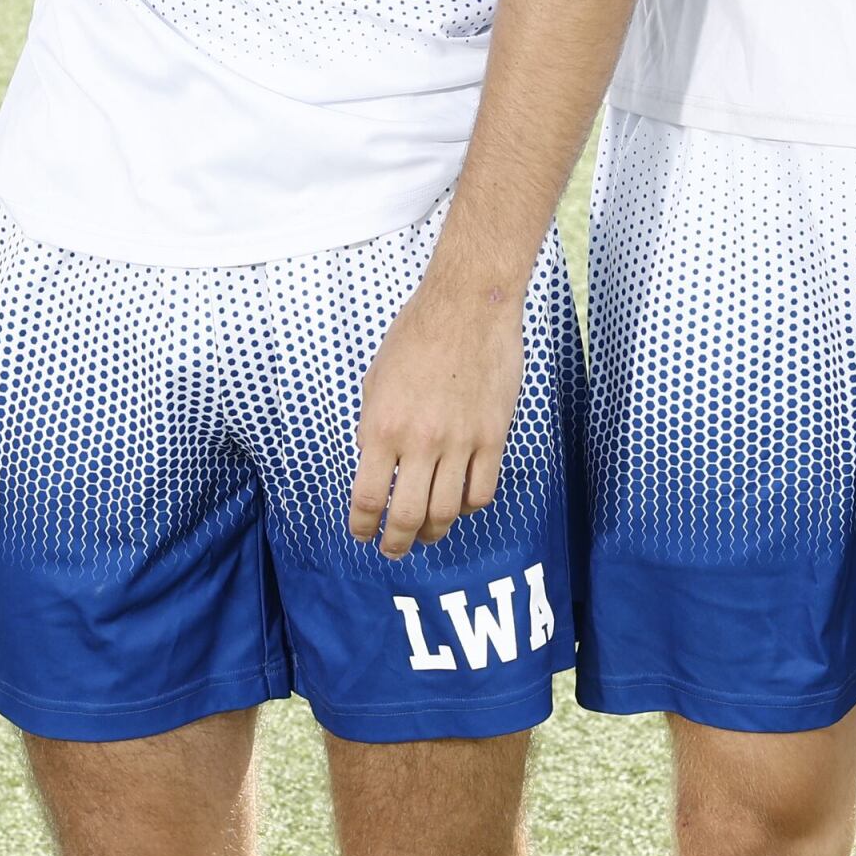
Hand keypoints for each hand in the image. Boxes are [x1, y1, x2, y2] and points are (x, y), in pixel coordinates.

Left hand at [349, 276, 518, 558]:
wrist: (468, 305)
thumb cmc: (416, 334)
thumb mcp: (376, 380)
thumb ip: (375, 428)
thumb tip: (377, 466)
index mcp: (382, 426)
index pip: (367, 498)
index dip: (362, 527)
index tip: (362, 534)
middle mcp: (419, 441)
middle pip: (407, 517)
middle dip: (396, 543)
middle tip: (392, 549)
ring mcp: (460, 441)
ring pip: (446, 513)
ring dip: (432, 533)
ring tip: (425, 535)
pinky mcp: (493, 436)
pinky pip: (480, 491)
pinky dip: (466, 507)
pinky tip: (457, 503)